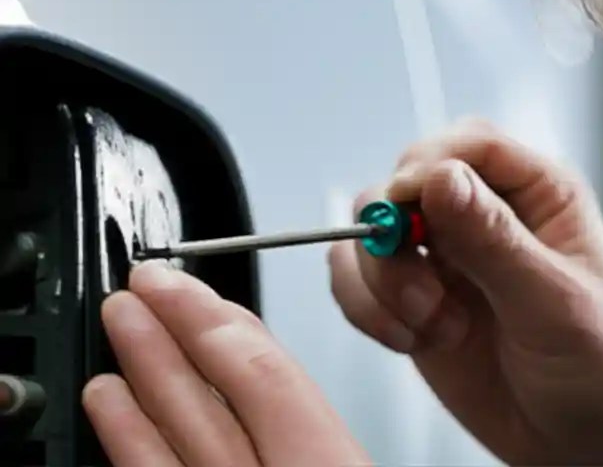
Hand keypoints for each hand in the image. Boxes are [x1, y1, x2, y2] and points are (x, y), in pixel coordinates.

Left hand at [83, 261, 367, 466]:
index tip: (182, 284)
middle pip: (213, 402)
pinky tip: (111, 407)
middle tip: (141, 287)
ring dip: (144, 375)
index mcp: (329, 466)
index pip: (268, 380)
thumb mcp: (361, 457)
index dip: (216, 322)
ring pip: (179, 440)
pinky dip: (129, 438)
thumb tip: (269, 361)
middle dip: (172, 333)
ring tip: (121, 326)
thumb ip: (328, 423)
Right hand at [328, 119, 602, 464]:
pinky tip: (413, 339)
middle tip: (423, 286)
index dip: (429, 163)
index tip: (405, 201)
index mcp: (540, 194)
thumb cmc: (598, 364)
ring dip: (384, 279)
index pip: (472, 145)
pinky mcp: (414, 298)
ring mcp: (447, 255)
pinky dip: (368, 309)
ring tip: (432, 324)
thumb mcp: (553, 301)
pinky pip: (358, 280)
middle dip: (397, 229)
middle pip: (408, 179)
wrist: (581, 439)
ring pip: (374, 229)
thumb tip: (443, 178)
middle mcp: (488, 214)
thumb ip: (495, 241)